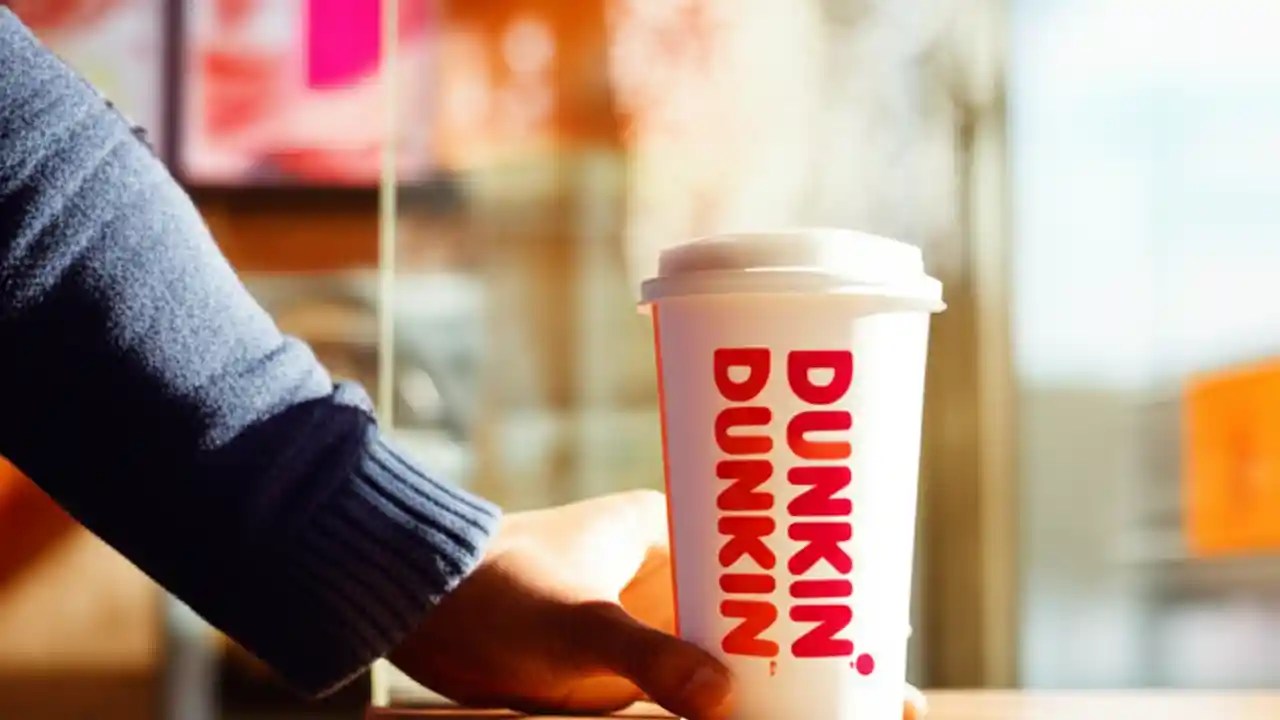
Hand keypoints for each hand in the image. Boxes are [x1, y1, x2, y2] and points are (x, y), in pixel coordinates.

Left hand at [390, 490, 927, 719]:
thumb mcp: (571, 623)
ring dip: (776, 683)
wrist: (417, 606)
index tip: (875, 634)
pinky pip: (692, 686)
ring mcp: (649, 618)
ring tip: (839, 717)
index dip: (826, 592)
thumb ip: (643, 657)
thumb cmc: (492, 589)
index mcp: (671, 530)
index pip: (771, 553)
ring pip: (732, 652)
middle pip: (763, 610)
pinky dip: (727, 708)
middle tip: (880, 697)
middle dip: (816, 651)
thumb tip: (722, 700)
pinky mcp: (624, 664)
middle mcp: (670, 571)